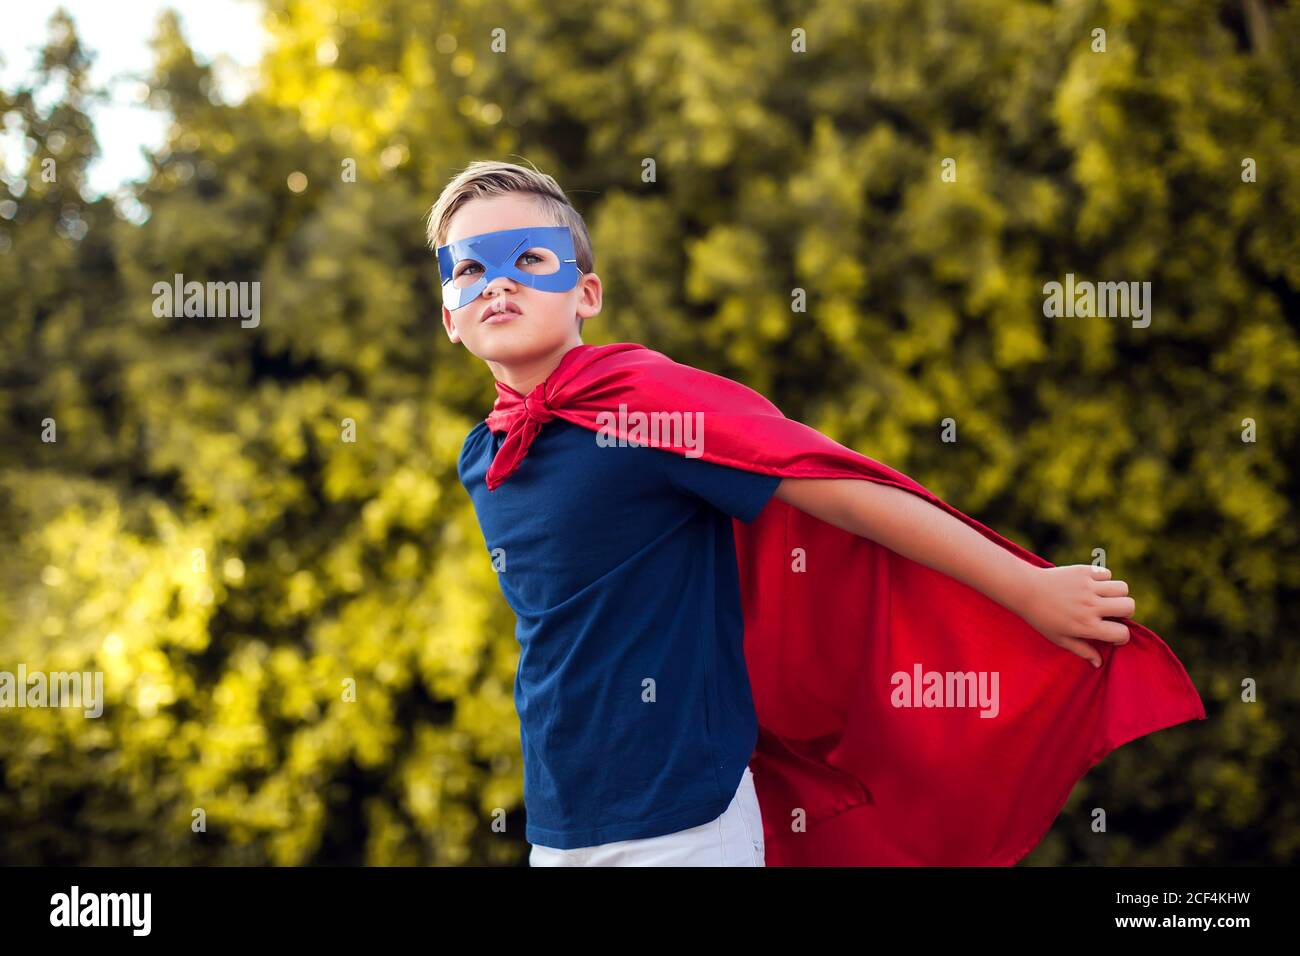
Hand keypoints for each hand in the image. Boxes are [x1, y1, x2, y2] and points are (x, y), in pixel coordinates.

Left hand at [1017, 565, 1135, 666]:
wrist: (1025, 590)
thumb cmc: (1041, 618)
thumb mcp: (1059, 638)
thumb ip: (1082, 650)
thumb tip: (1099, 663)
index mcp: (1086, 626)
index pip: (1122, 633)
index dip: (1120, 635)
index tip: (1111, 632)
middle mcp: (1091, 606)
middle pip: (1129, 606)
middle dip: (1125, 612)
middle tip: (1110, 613)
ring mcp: (1088, 587)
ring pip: (1122, 588)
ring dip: (1117, 594)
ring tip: (1103, 597)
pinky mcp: (1083, 571)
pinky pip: (1107, 573)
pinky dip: (1103, 579)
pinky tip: (1091, 584)